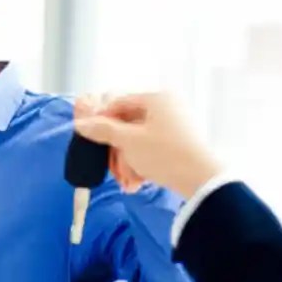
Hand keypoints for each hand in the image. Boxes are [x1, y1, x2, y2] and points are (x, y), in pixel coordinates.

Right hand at [73, 92, 220, 199]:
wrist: (201, 180)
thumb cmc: (165, 154)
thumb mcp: (129, 141)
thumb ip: (103, 130)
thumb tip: (80, 124)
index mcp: (157, 98)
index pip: (119, 103)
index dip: (102, 121)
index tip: (91, 139)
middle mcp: (167, 107)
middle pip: (128, 125)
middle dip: (117, 152)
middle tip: (113, 171)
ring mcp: (175, 125)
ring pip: (138, 141)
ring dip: (128, 163)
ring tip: (128, 183)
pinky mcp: (179, 144)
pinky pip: (152, 149)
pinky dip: (142, 164)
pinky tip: (138, 183)